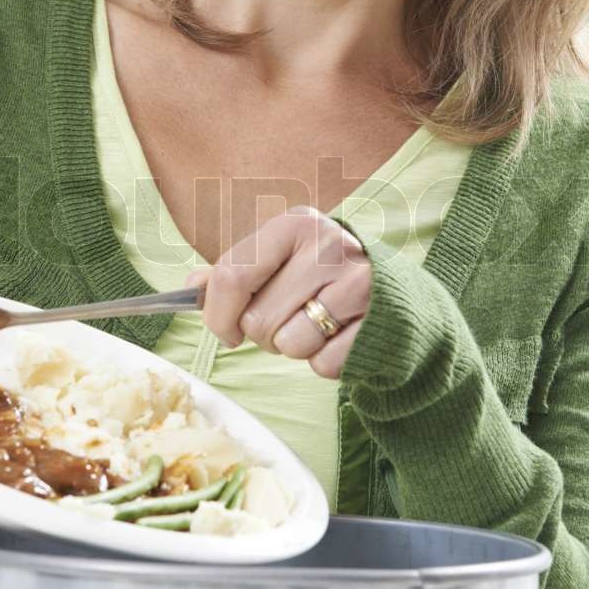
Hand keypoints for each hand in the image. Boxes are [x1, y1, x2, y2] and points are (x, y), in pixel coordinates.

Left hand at [183, 206, 370, 380]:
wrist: (397, 294)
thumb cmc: (325, 278)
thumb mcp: (281, 261)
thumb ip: (235, 272)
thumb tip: (191, 288)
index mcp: (295, 225)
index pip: (231, 276)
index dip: (218, 316)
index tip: (227, 331)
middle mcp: (328, 245)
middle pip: (257, 319)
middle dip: (263, 335)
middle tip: (288, 321)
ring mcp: (357, 281)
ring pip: (289, 344)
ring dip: (295, 348)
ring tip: (317, 326)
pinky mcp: (377, 320)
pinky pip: (324, 363)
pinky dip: (325, 361)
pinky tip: (341, 337)